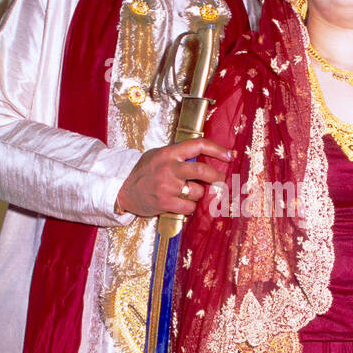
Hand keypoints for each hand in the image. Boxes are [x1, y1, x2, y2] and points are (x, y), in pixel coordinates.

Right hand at [115, 137, 233, 216]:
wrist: (123, 189)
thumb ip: (178, 155)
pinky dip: (189, 207)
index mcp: (169, 152)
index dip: (217, 149)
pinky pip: (189, 207)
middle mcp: (169, 168)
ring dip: (197, 194)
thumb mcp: (158, 154)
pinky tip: (181, 203)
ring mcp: (167, 186)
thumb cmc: (143, 171)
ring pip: (197, 192)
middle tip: (222, 179)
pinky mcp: (165, 202)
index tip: (229, 155)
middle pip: (202, 171)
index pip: (198, 145)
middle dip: (217, 176)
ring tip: (187, 193)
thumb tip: (204, 156)